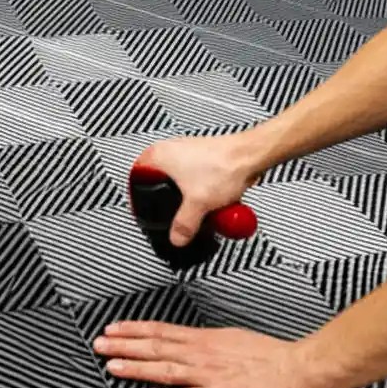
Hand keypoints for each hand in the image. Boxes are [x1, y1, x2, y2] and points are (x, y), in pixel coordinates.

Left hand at [94, 320, 335, 387]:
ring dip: (136, 367)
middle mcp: (203, 353)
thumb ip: (209, 342)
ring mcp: (210, 374)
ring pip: (165, 368)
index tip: (113, 328)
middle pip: (156, 346)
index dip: (134, 329)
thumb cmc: (273, 356)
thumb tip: (191, 342)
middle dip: (124, 345)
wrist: (302, 368)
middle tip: (99, 343)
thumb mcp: (234, 338)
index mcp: (206, 338)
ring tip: (112, 366)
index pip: (162, 330)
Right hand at [136, 134, 264, 246]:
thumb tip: (177, 238)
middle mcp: (169, 149)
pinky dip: (200, 188)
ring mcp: (186, 150)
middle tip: (173, 210)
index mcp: (158, 156)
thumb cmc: (224, 165)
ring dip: (187, 193)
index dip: (140, 196)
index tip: (145, 208)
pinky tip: (210, 197)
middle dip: (168, 198)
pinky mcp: (202, 155)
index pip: (136, 177)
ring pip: (178, 179)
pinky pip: (194, 176)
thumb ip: (184, 225)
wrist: (250, 154)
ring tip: (196, 204)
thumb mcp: (198, 204)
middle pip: (158, 180)